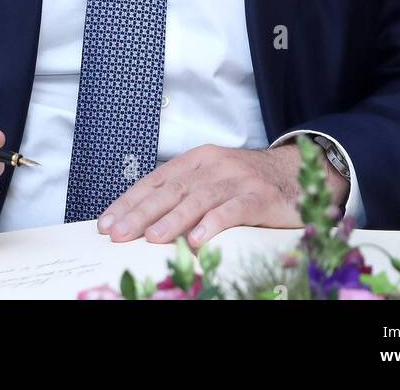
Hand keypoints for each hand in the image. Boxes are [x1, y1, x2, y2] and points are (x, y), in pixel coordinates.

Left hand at [96, 140, 348, 249]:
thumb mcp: (210, 179)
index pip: (154, 182)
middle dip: (140, 214)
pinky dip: (213, 224)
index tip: (105, 223)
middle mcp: (212, 166)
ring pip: (197, 200)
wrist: (293, 171)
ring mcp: (235, 180)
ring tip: (150, 238)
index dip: (128, 202)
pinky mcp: (258, 197)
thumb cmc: (244, 182)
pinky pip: (232, 210)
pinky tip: (197, 239)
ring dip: (171, 220)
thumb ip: (182, 195)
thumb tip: (141, 221)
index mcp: (195, 160)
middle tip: (117, 234)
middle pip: (169, 191)